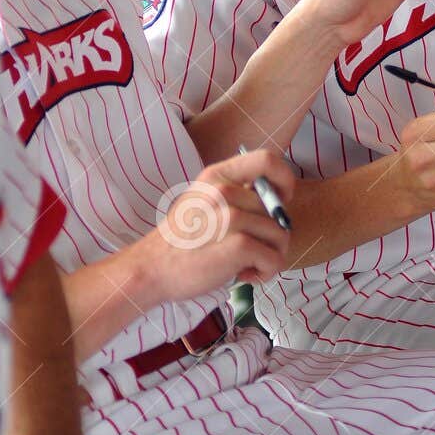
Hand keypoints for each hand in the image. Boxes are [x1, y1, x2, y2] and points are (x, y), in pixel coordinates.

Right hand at [151, 149, 294, 300]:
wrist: (150, 268)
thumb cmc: (181, 239)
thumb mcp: (203, 200)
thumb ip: (235, 192)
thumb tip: (276, 199)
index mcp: (217, 175)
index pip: (268, 160)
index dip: (284, 182)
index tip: (277, 203)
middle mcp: (224, 191)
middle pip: (278, 209)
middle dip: (273, 235)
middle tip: (252, 251)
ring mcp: (231, 217)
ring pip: (281, 236)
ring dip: (270, 257)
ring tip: (245, 265)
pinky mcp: (238, 245)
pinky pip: (275, 259)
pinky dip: (265, 273)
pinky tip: (244, 275)